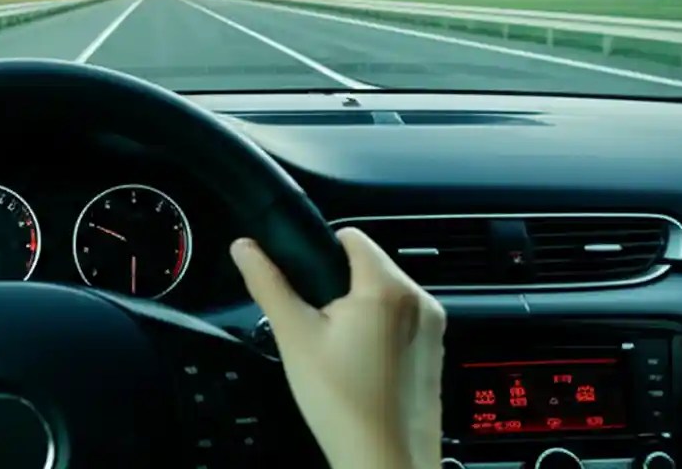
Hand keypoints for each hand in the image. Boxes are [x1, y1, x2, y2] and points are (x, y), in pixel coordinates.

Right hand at [230, 227, 444, 468]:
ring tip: (338, 349)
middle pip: (369, 265)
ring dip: (359, 308)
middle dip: (339, 286)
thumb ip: (268, 283)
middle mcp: (420, 300)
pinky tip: (360, 364)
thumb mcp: (294, 336)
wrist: (382, 461)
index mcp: (387, 286)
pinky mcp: (436, 350)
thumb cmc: (342, 402)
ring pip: (385, 294)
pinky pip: (402, 320)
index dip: (320, 251)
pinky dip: (379, 330)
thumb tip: (244, 248)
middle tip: (317, 326)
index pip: (351, 235)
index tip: (304, 283)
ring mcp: (433, 327)